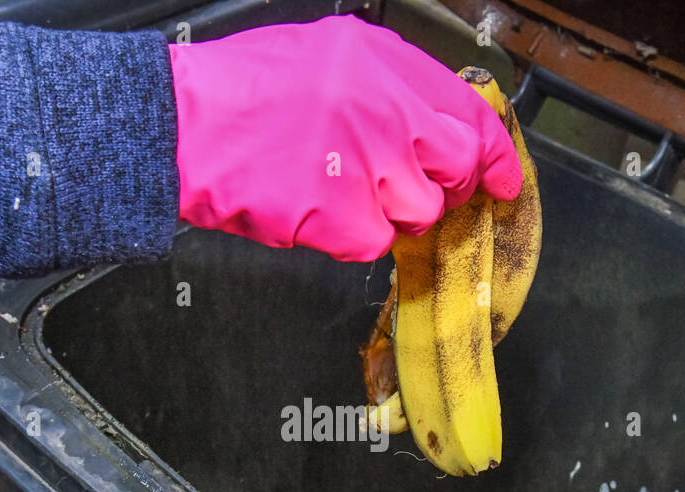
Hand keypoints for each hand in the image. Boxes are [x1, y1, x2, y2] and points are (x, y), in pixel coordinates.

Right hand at [167, 15, 522, 261]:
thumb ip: (388, 85)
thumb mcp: (328, 56)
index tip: (502, 178)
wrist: (181, 127)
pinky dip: (348, 236)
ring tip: (343, 193)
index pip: (470, 115)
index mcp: (385, 64)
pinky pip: (373, 242)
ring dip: (391, 213)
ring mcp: (367, 165)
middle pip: (456, 168)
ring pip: (420, 212)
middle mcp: (386, 110)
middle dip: (442, 186)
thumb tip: (433, 123)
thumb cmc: (243, 93)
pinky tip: (316, 210)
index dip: (493, 155)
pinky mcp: (341, 216)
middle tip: (407, 187)